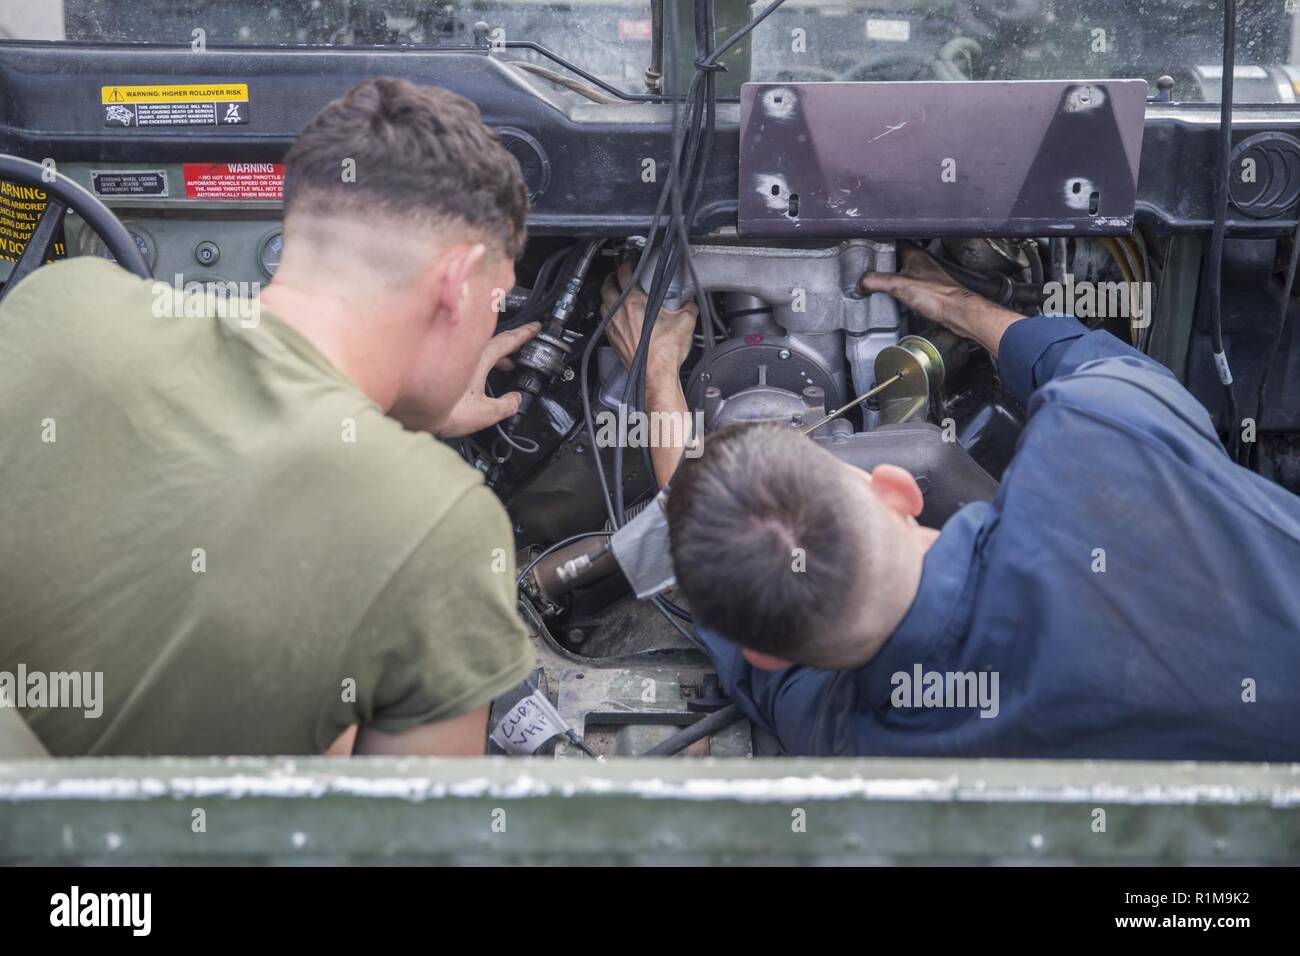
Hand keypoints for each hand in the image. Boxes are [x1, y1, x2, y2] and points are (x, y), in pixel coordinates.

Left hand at [435, 322, 540, 437]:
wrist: (408, 412)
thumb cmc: (440, 411)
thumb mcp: (483, 413)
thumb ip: (505, 406)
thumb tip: (516, 400)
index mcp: (479, 358)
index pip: (507, 341)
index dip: (524, 334)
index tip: (534, 327)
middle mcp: (465, 352)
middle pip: (493, 341)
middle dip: (510, 343)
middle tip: (523, 345)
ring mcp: (451, 355)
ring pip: (479, 348)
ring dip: (494, 353)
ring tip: (506, 364)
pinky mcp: (440, 363)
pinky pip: (466, 355)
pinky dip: (478, 360)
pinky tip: (479, 374)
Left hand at [601, 261, 697, 378]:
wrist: (655, 375)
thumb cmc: (665, 353)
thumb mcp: (686, 321)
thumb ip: (688, 306)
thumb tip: (689, 303)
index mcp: (634, 302)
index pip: (624, 273)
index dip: (627, 263)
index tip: (631, 261)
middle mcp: (619, 312)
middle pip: (607, 285)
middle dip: (613, 277)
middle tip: (619, 274)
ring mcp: (613, 327)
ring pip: (603, 303)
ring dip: (608, 295)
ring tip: (617, 293)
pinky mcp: (612, 340)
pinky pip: (605, 321)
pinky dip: (609, 314)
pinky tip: (617, 316)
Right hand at [858, 244, 1021, 352]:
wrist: (956, 311)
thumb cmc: (937, 295)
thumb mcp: (899, 285)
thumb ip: (876, 282)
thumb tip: (861, 282)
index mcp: (915, 254)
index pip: (894, 241)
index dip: (880, 242)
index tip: (868, 246)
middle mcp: (921, 263)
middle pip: (898, 256)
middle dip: (883, 260)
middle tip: (868, 266)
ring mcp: (925, 276)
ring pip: (904, 270)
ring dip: (892, 274)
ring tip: (877, 280)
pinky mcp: (928, 290)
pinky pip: (909, 284)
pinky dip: (900, 288)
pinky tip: (893, 295)